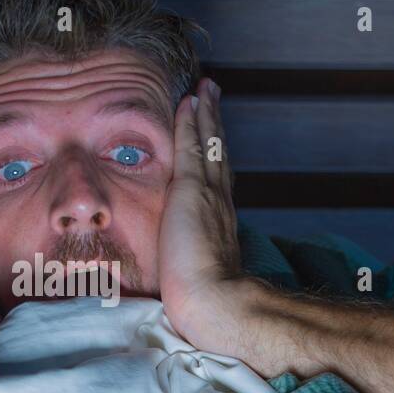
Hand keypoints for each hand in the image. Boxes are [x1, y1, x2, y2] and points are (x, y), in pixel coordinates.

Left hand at [157, 77, 261, 355]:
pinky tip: (189, 101)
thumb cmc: (204, 303)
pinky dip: (192, 121)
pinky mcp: (192, 191)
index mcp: (218, 222)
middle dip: (213, 123)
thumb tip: (174, 276)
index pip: (215, 179)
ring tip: (204, 89)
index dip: (212, 154)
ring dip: (205, 113)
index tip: (209, 133)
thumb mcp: (195, 276)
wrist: (214, 303)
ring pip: (207, 143)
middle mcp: (219, 202)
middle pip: (216, 153)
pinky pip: (191, 145)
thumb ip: (188, 266)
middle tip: (211, 95)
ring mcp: (208, 194)